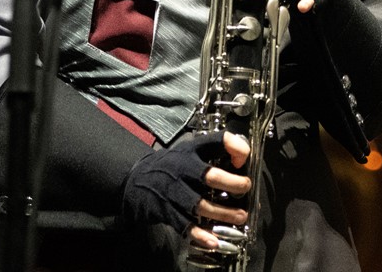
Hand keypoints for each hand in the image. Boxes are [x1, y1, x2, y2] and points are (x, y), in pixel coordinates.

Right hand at [122, 131, 250, 250]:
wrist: (135, 179)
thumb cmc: (172, 164)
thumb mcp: (192, 149)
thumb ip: (219, 148)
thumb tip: (242, 157)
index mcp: (191, 151)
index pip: (217, 142)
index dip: (234, 148)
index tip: (243, 160)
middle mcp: (182, 170)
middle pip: (210, 176)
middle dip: (232, 184)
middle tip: (246, 189)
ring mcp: (173, 192)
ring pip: (200, 204)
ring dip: (222, 213)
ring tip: (239, 217)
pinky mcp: (165, 211)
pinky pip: (184, 225)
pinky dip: (200, 234)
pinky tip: (213, 240)